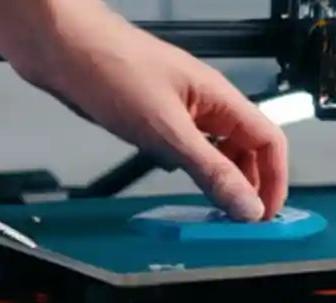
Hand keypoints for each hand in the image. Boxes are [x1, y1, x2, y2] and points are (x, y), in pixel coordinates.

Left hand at [18, 10, 288, 221]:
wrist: (60, 47)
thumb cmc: (112, 68)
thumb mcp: (168, 131)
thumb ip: (211, 171)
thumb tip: (247, 206)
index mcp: (220, 99)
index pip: (269, 142)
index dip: (275, 180)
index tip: (266, 217)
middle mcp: (206, 105)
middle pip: (247, 151)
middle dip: (250, 187)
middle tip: (239, 223)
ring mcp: (180, 112)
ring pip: (216, 153)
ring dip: (220, 182)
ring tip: (214, 212)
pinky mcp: (155, 119)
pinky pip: (186, 151)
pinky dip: (191, 173)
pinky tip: (182, 187)